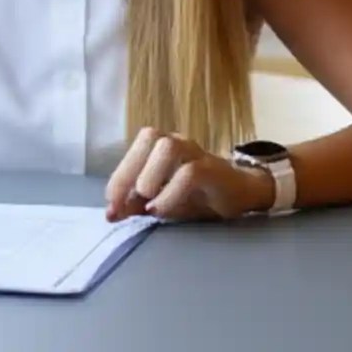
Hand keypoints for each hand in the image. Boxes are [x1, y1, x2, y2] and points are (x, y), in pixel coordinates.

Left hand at [104, 127, 274, 221]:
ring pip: (168, 147)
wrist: (241, 194)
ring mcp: (197, 153)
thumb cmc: (197, 196)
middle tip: (122, 205)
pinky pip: (190, 173)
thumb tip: (110, 214)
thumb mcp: (160, 201)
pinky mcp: (214, 169)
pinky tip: (161, 210)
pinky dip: (170, 193)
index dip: (118, 177)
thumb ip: (136, 205)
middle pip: (148, 137)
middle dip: (128, 173)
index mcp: (160, 147)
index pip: (133, 151)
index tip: (111, 206)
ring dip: (150, 175)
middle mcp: (177, 143)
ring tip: (147, 203)